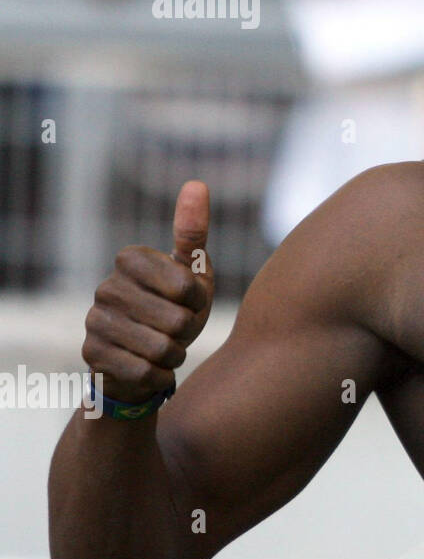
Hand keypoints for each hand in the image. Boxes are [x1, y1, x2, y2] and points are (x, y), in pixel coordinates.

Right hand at [82, 181, 214, 403]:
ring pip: (161, 348)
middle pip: (176, 319)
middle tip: (176, 329)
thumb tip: (197, 183)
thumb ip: (193, 232)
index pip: (185, 284)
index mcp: (131, 258)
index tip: (189, 299)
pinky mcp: (91, 354)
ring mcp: (94, 320)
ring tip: (165, 348)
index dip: (197, 299)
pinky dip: (158, 374)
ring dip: (175, 354)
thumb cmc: (175, 309)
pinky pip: (144, 371)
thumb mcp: (193, 273)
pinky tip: (150, 367)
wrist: (146, 359)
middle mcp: (106, 286)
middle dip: (187, 331)